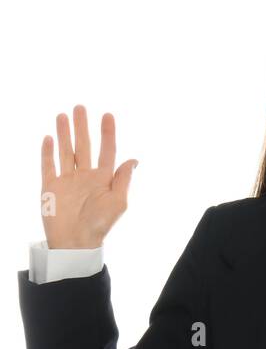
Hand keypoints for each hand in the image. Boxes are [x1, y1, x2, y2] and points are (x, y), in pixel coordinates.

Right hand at [39, 105, 137, 249]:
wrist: (75, 242)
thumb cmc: (100, 224)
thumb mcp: (118, 201)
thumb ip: (123, 179)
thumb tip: (134, 159)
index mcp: (103, 178)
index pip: (106, 150)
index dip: (107, 133)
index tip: (107, 115)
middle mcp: (85, 176)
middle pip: (83, 146)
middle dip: (82, 126)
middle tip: (80, 107)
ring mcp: (67, 180)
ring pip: (66, 151)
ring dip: (64, 133)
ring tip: (63, 115)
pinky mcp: (50, 187)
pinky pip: (48, 165)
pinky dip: (48, 152)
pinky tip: (49, 138)